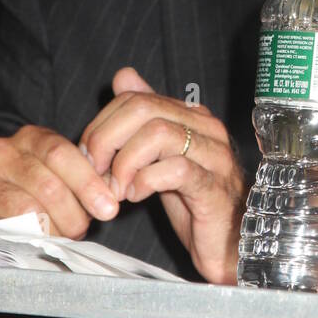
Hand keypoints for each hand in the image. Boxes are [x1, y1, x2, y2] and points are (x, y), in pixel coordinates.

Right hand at [0, 126, 119, 237]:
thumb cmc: (34, 186)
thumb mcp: (57, 172)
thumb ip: (83, 178)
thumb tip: (110, 198)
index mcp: (31, 137)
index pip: (61, 154)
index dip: (88, 183)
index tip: (108, 208)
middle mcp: (2, 152)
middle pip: (47, 185)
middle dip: (74, 214)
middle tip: (83, 229)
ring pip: (28, 210)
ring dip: (54, 230)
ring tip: (63, 236)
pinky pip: (6, 229)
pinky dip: (30, 239)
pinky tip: (40, 241)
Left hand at [79, 66, 248, 284]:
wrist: (230, 242)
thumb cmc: (195, 202)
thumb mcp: (163, 156)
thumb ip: (145, 119)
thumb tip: (123, 76)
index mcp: (192, 116)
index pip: (136, 98)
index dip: (102, 125)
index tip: (88, 156)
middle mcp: (207, 128)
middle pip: (144, 110)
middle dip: (107, 140)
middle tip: (96, 172)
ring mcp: (214, 156)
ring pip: (158, 134)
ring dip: (125, 163)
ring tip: (117, 188)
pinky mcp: (213, 187)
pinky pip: (175, 169)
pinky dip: (145, 181)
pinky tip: (137, 196)